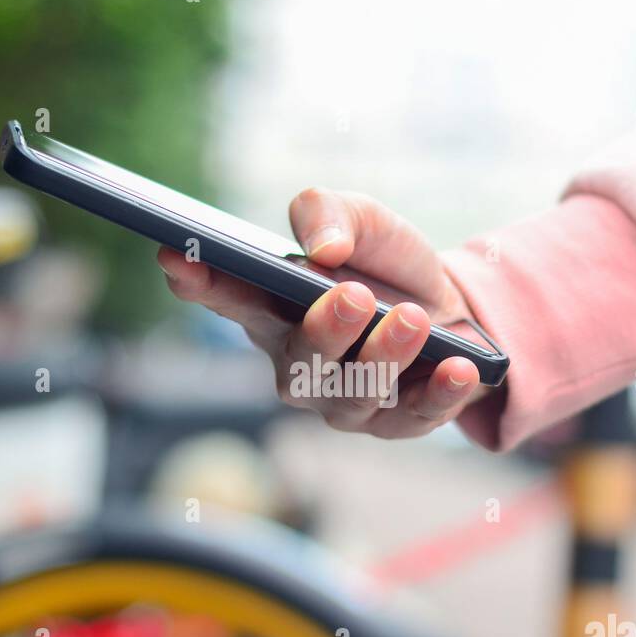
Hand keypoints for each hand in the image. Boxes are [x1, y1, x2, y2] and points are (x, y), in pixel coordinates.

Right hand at [157, 188, 486, 438]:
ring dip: (386, 357)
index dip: (198, 279)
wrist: (454, 308)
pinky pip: (415, 417)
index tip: (176, 252)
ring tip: (413, 318)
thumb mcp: (363, 220)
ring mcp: (345, 403)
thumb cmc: (386, 266)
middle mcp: (299, 367)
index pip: (227, 296)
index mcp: (273, 312)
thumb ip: (330, 212)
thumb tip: (324, 248)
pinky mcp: (397, 424)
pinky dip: (438, 395)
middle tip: (353, 294)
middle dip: (326, 331)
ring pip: (356, 394)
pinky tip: (459, 369)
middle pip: (300, 363)